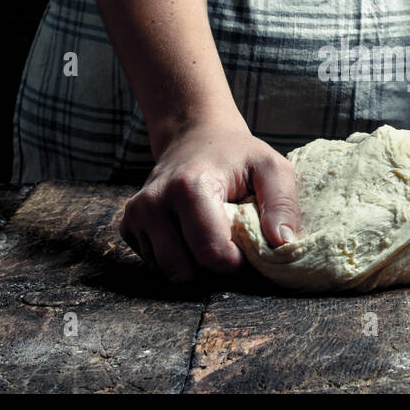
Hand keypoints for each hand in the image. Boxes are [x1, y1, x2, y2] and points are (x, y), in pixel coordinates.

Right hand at [119, 117, 298, 282]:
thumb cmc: (237, 156)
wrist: (194, 137)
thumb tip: (282, 244)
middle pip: (185, 269)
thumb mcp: (271, 168)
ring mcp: (136, 215)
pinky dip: (176, 258)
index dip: (236, 263)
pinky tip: (188, 234)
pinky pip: (155, 264)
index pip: (212, 253)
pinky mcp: (128, 226)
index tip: (247, 248)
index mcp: (189, 188)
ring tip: (209, 235)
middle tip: (229, 243)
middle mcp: (153, 202)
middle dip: (213, 268)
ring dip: (193, 265)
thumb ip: (282, 204)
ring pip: (168, 272)